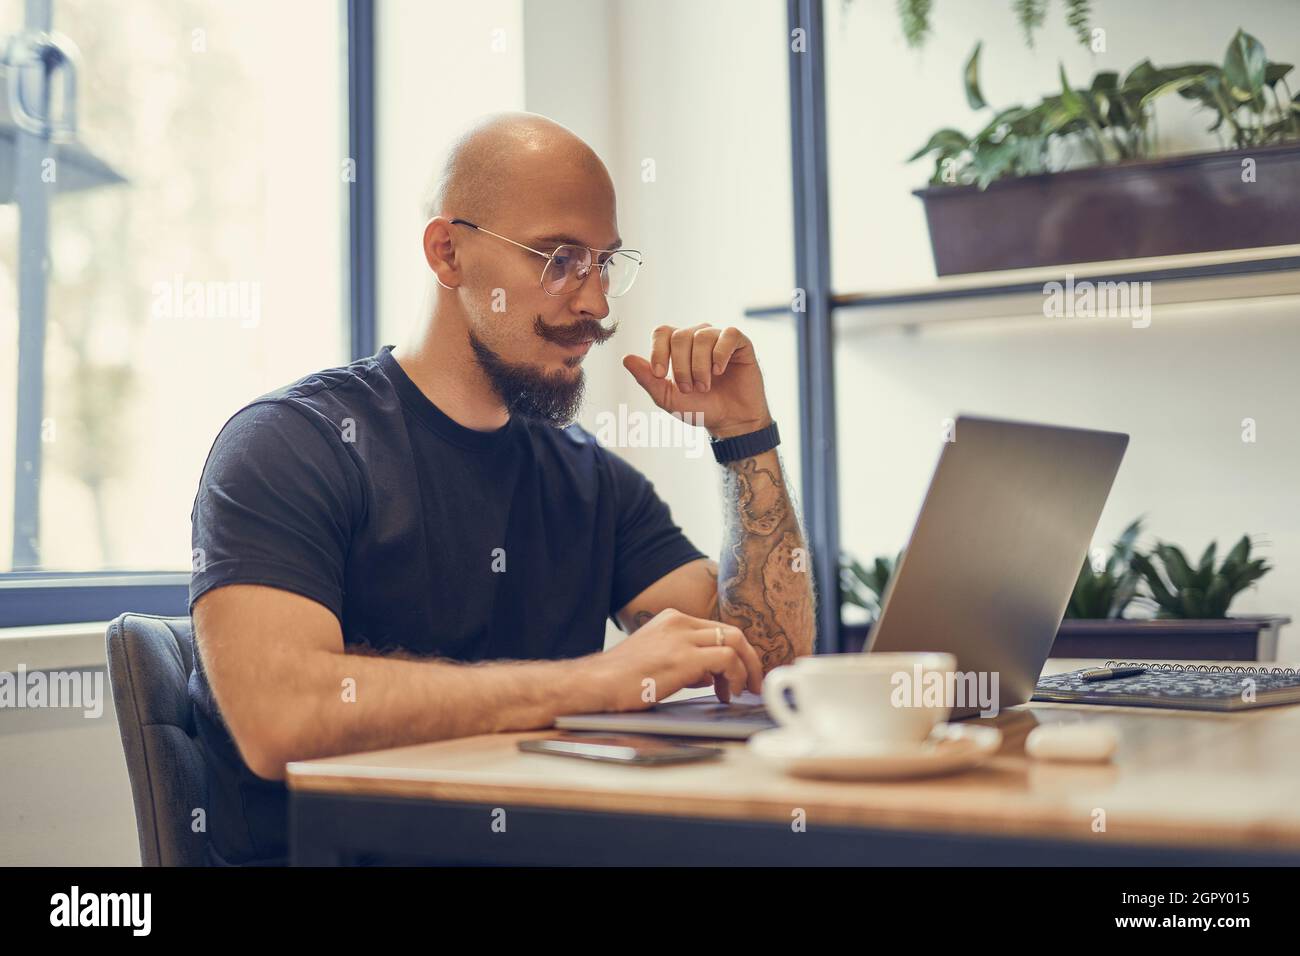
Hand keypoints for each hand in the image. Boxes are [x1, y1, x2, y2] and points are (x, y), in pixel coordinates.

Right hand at [588, 608, 763, 711]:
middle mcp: (679, 622)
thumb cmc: (622, 679)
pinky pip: (728, 658)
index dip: (735, 653)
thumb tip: (711, 676)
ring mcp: (682, 638)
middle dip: (750, 659)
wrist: (596, 685)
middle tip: (754, 684)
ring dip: (747, 670)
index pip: (717, 629)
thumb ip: (686, 661)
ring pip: (735, 641)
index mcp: (671, 619)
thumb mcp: (658, 659)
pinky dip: (736, 676)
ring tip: (741, 692)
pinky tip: (728, 693)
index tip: (740, 675)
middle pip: (732, 632)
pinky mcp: (685, 658)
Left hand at [623, 324, 771, 438]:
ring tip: (704, 386)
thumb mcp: (667, 398)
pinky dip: (720, 355)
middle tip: (689, 389)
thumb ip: (647, 378)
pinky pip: (728, 335)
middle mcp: (697, 336)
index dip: (658, 351)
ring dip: (700, 366)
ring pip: (702, 336)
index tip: (661, 375)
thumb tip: (626, 358)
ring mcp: (719, 338)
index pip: (662, 332)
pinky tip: (719, 371)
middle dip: (681, 367)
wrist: (730, 422)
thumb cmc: (699, 408)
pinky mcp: (740, 343)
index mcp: (677, 346)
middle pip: (680, 336)